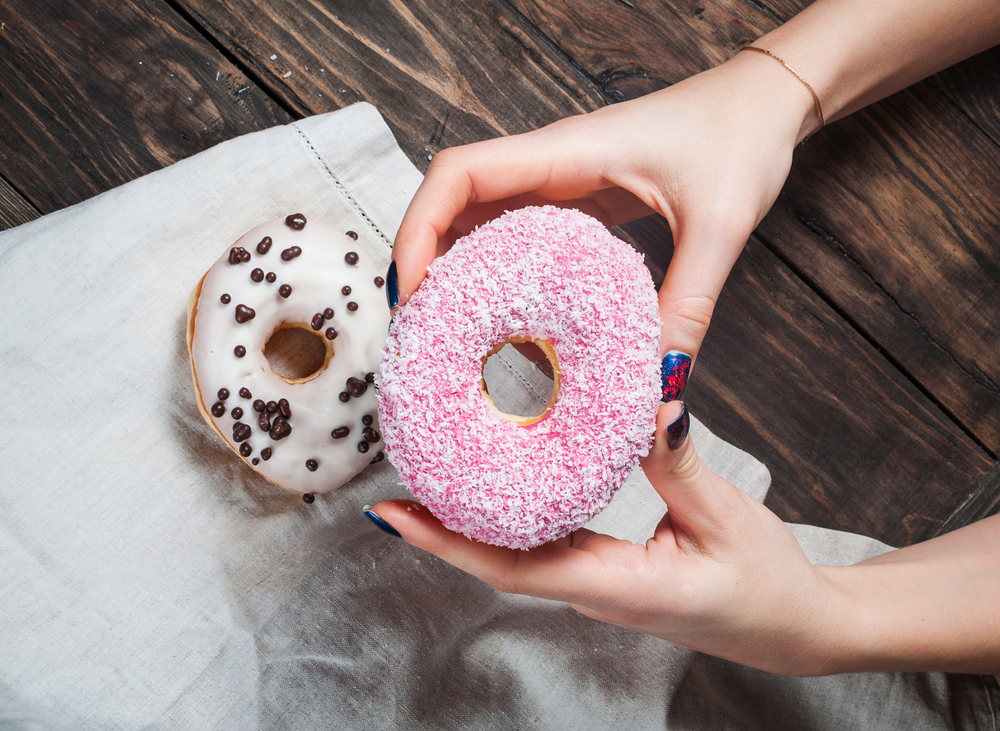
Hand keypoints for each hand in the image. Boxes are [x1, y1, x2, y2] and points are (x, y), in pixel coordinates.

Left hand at [369, 401, 840, 675]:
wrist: (796, 628)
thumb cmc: (767, 584)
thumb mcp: (726, 516)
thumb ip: (677, 460)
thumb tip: (646, 398)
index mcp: (617, 586)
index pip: (509, 568)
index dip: (445, 543)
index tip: (390, 514)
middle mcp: (593, 589)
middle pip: (496, 561)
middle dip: (441, 524)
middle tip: (399, 471)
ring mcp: (597, 584)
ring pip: (517, 553)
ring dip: (471, 519)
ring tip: (436, 467)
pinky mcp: (608, 572)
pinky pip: (546, 545)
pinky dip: (513, 516)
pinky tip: (503, 480)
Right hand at [390, 51, 817, 361]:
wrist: (769, 100)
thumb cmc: (743, 136)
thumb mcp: (719, 227)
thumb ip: (686, 309)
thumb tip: (660, 391)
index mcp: (567, 153)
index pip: (457, 176)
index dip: (417, 230)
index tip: (411, 295)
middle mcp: (551, 164)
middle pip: (453, 205)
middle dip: (424, 264)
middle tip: (423, 336)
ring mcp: (562, 181)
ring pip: (480, 222)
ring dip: (457, 271)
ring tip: (451, 338)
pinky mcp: (579, 200)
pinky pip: (518, 235)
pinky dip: (499, 274)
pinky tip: (510, 321)